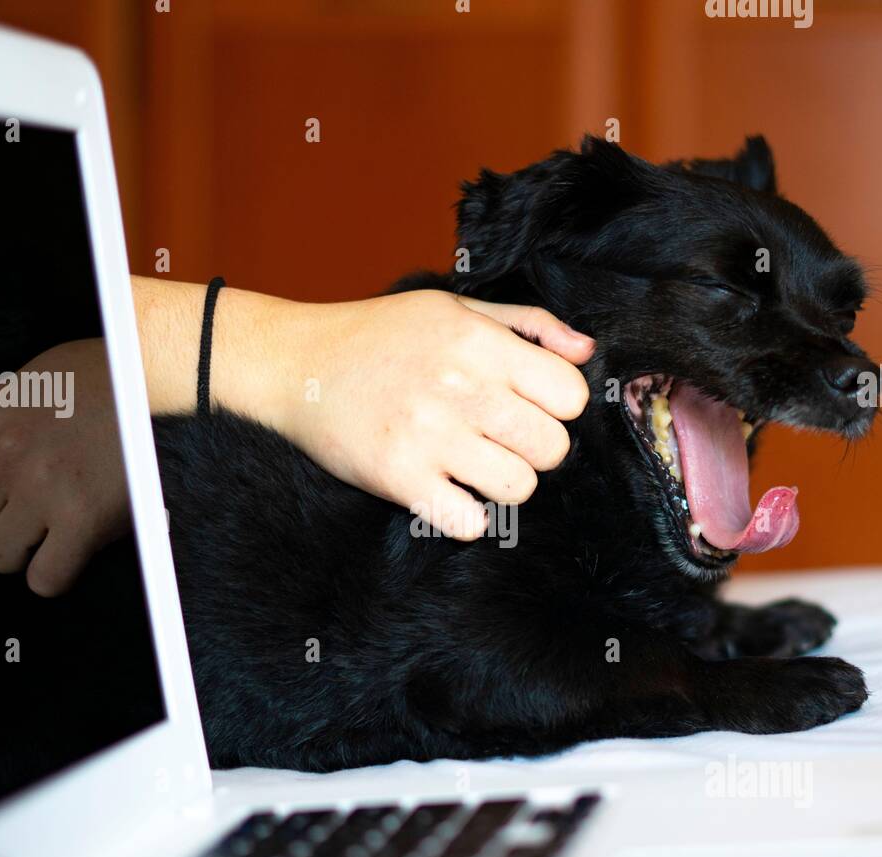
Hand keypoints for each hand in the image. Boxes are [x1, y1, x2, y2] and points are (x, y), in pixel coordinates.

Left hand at [0, 338, 129, 596]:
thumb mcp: (32, 375)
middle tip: (34, 515)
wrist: (170, 384)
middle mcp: (6, 458)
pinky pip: (46, 578)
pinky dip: (56, 575)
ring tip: (57, 533)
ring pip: (1, 558)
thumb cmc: (107, 378)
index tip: (2, 494)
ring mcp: (42, 491)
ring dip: (27, 553)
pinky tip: (76, 551)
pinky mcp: (83, 521)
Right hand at [228, 289, 594, 538]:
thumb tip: (585, 353)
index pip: (570, 395)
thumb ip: (527, 326)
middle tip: (500, 441)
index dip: (557, 408)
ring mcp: (429, 436)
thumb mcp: (454, 308)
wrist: (296, 364)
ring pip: (519, 487)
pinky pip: (468, 522)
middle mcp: (460, 387)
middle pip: (552, 448)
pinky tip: (446, 493)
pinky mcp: (399, 477)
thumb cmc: (379, 337)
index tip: (528, 408)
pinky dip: (464, 517)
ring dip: (502, 484)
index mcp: (479, 342)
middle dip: (535, 450)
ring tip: (472, 466)